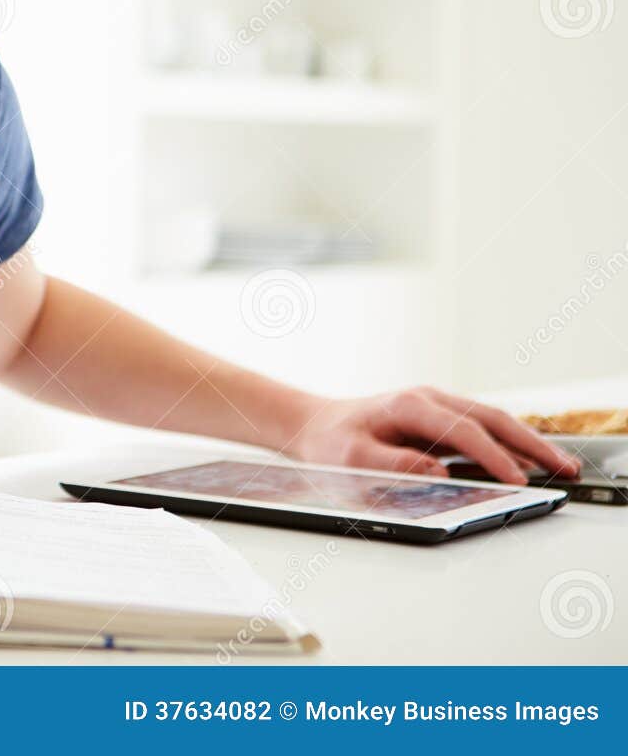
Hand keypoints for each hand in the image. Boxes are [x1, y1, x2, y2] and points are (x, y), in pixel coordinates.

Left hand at [289, 386, 581, 484]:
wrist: (316, 424)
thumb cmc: (331, 441)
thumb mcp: (351, 457)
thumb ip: (392, 464)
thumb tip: (437, 472)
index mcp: (410, 406)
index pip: (463, 432)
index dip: (493, 458)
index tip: (518, 480)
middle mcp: (430, 399)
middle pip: (492, 418)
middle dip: (531, 444)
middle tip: (565, 468)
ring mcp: (438, 406)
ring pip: (494, 420)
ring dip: (528, 442)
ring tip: (561, 466)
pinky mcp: (441, 418)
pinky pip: (484, 428)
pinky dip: (511, 443)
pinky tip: (531, 461)